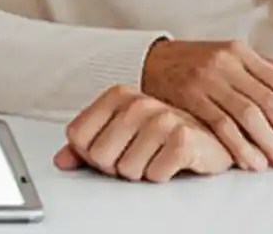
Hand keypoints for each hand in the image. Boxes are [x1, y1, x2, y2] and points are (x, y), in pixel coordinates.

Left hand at [55, 86, 233, 182]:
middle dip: (115, 166)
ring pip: (126, 170)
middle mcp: (138, 103)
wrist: (212, 136)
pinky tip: (171, 162)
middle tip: (136, 155)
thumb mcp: (120, 135)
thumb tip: (61, 161)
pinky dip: (160, 176)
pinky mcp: (184, 139)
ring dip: (141, 172)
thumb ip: (86, 145)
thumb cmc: (163, 135)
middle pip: (99, 156)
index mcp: (117, 95)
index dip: (89, 153)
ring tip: (155, 157)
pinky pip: (154, 176)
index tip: (110, 149)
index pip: (77, 137)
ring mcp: (162, 118)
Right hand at [142, 40, 272, 168]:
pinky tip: (252, 161)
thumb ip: (270, 66)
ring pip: (248, 114)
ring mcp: (206, 80)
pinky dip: (239, 144)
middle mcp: (226, 63)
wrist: (149, 60)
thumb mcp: (232, 55)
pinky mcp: (189, 97)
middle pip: (269, 101)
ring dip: (270, 142)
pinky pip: (220, 124)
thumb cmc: (196, 61)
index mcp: (242, 52)